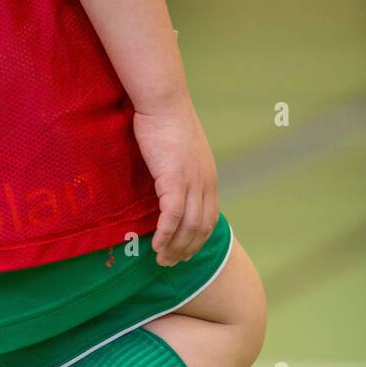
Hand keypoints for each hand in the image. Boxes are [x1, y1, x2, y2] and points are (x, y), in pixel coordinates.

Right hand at [134, 99, 218, 265]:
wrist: (163, 102)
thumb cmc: (166, 122)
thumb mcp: (182, 152)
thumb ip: (182, 172)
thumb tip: (170, 187)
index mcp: (208, 178)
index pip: (209, 218)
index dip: (198, 240)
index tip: (184, 253)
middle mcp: (205, 183)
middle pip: (201, 228)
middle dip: (186, 250)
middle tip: (170, 263)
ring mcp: (192, 182)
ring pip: (188, 227)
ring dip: (174, 247)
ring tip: (161, 259)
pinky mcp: (174, 180)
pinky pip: (172, 217)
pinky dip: (165, 234)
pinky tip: (156, 244)